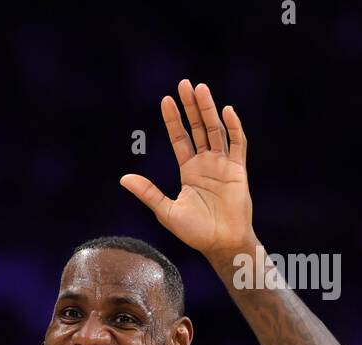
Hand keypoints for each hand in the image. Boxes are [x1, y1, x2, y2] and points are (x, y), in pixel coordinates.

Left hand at [120, 79, 255, 261]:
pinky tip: (226, 111)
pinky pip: (237, 144)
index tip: (166, 100)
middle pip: (199, 128)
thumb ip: (147, 192)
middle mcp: (206, 163)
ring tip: (201, 88)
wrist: (220, 244)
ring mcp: (223, 164)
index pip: (180, 138)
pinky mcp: (239, 170)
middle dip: (191, 106)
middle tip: (185, 83)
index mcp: (189, 171)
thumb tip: (123, 178)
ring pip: (216, 130)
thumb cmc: (195, 231)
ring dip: (209, 109)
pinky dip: (233, 127)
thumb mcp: (165, 210)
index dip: (173, 120)